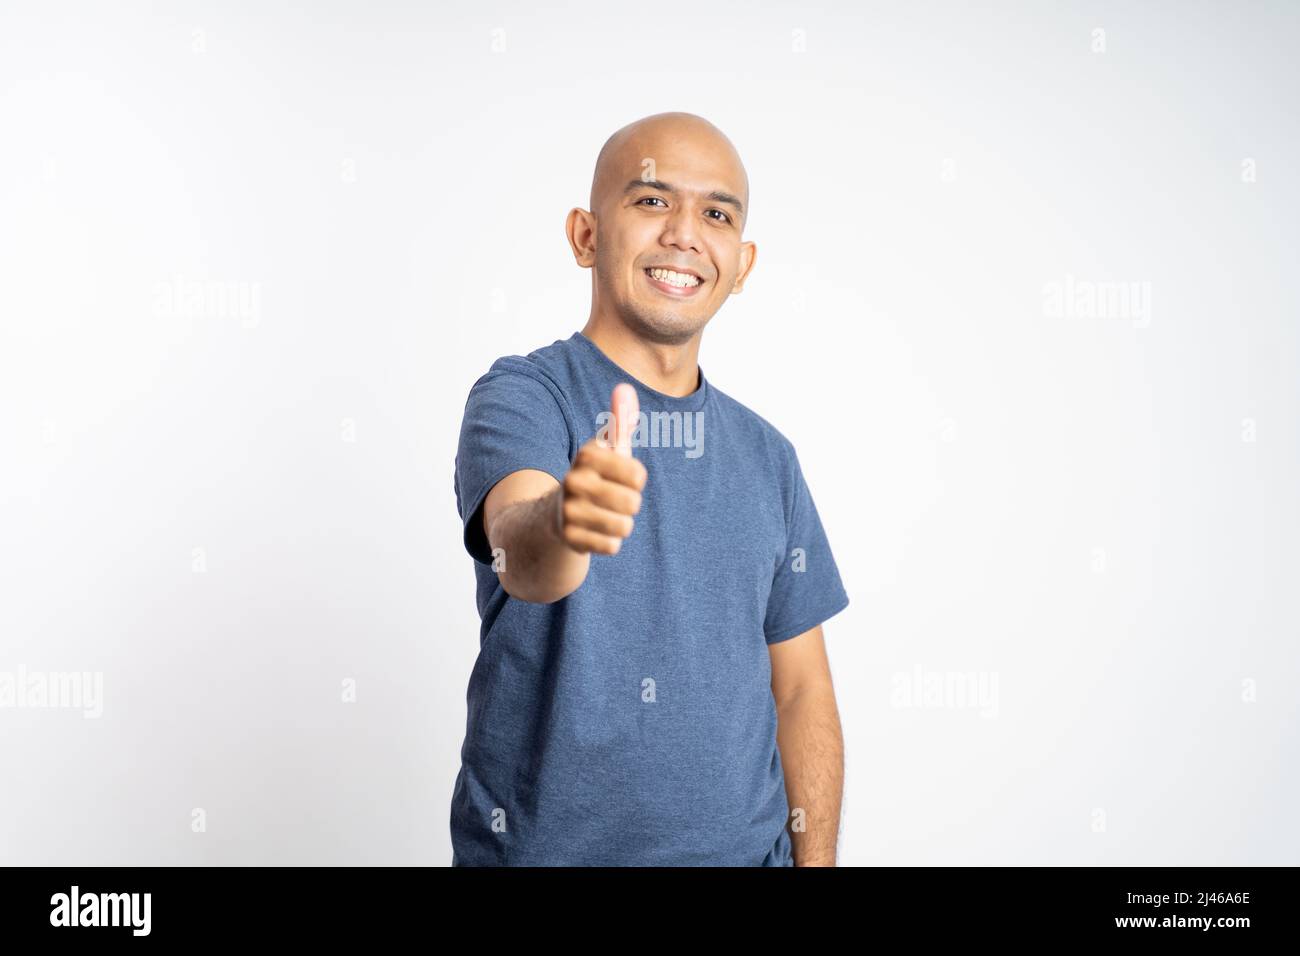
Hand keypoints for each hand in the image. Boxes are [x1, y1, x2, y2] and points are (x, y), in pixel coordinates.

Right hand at [556, 383, 646, 554]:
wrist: (555, 514)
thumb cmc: (594, 477)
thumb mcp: (607, 450)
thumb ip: (620, 421)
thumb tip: (625, 387)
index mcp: (587, 455)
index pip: (638, 475)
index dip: (635, 480)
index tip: (620, 477)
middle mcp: (574, 480)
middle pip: (632, 503)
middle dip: (629, 504)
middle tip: (611, 499)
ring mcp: (569, 510)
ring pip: (623, 526)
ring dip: (620, 524)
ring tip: (604, 515)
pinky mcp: (569, 538)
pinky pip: (612, 545)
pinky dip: (609, 541)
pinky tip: (595, 531)